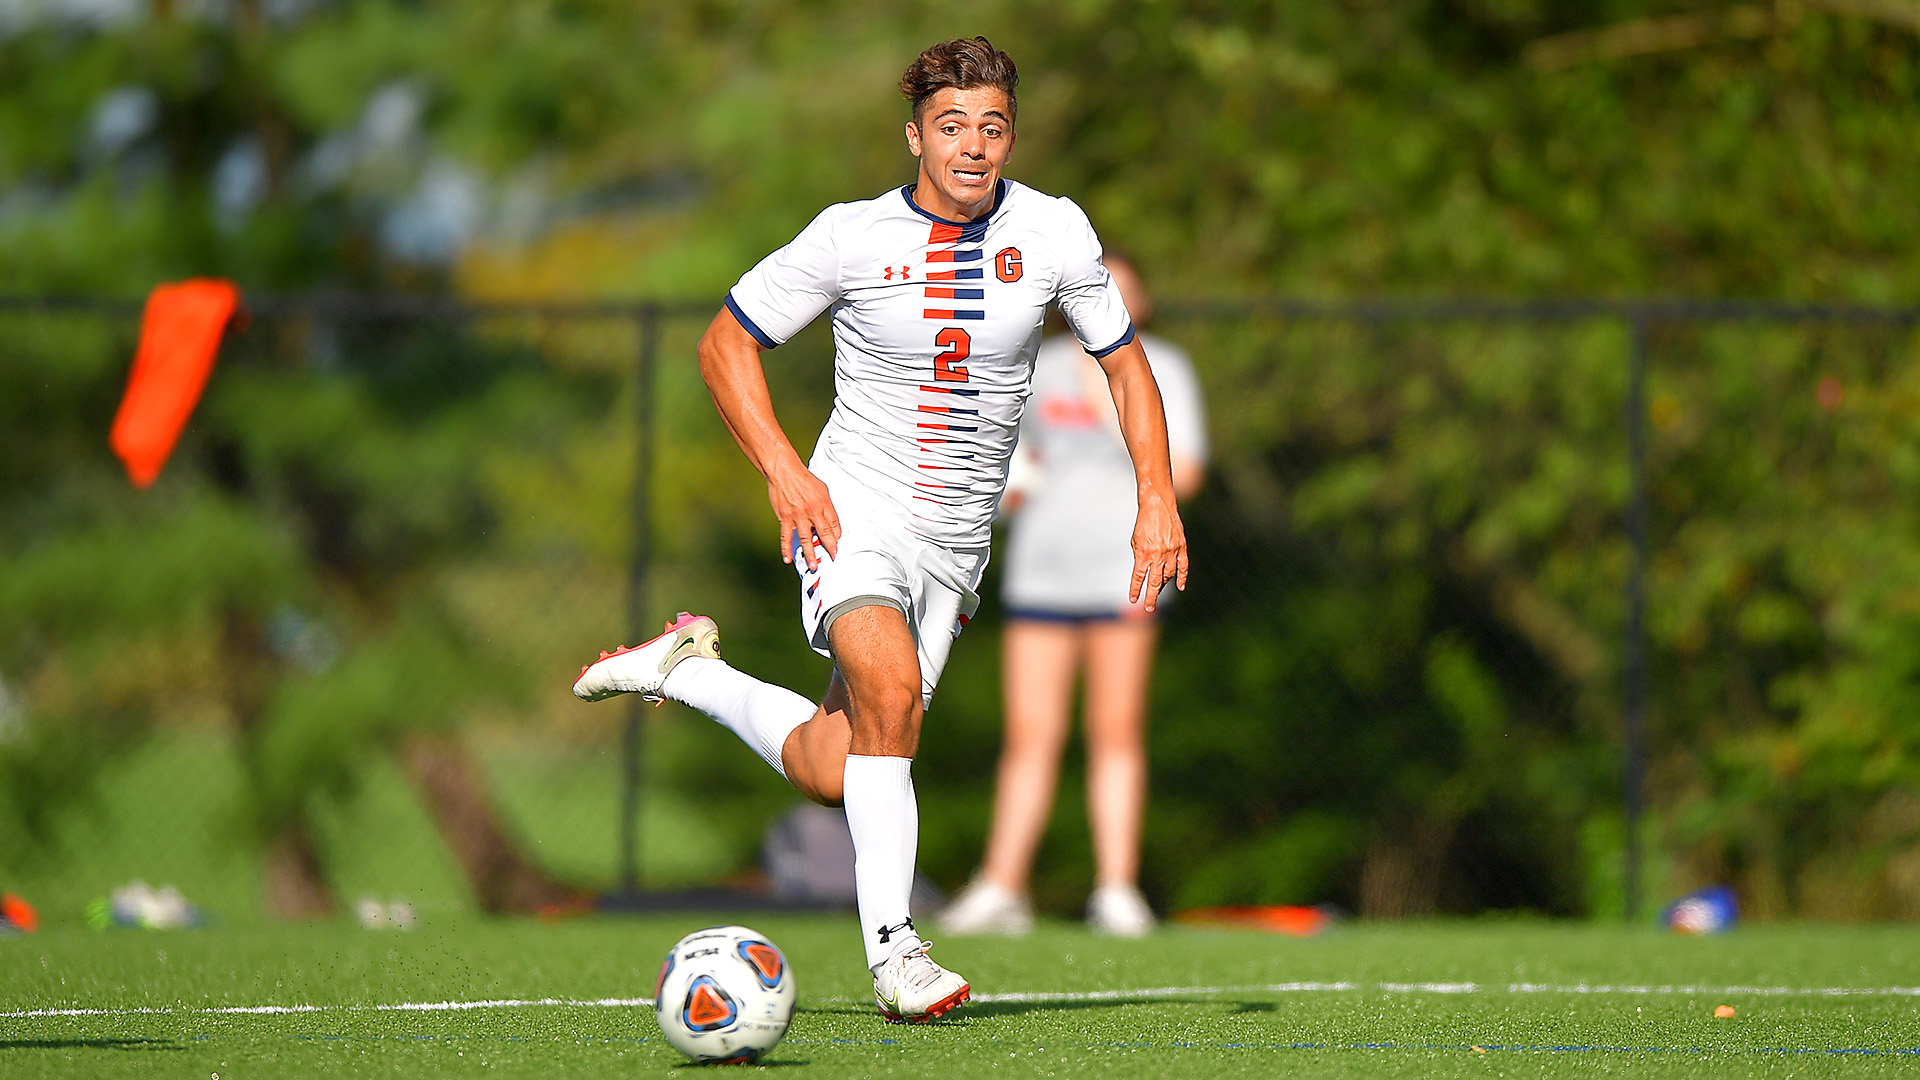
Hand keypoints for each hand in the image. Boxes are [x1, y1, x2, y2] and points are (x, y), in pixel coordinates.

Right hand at [768, 460, 840, 569]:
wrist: (784, 472)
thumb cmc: (803, 479)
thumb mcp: (822, 489)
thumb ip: (826, 506)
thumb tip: (830, 520)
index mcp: (824, 504)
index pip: (834, 525)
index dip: (837, 537)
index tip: (838, 546)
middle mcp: (812, 512)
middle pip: (824, 534)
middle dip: (830, 548)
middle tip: (833, 559)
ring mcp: (798, 516)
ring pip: (806, 539)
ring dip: (810, 554)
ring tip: (814, 566)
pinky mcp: (785, 518)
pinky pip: (786, 536)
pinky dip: (786, 548)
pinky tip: (788, 559)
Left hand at [1129, 486, 1188, 610]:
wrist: (1158, 505)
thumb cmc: (1144, 523)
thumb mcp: (1135, 540)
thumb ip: (1140, 558)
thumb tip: (1144, 574)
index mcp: (1144, 554)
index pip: (1138, 577)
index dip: (1135, 589)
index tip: (1133, 599)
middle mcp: (1158, 555)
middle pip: (1155, 583)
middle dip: (1151, 597)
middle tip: (1149, 608)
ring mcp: (1172, 552)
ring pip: (1169, 576)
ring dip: (1164, 586)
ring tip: (1158, 592)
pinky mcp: (1182, 547)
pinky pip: (1184, 567)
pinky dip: (1182, 577)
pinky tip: (1180, 587)